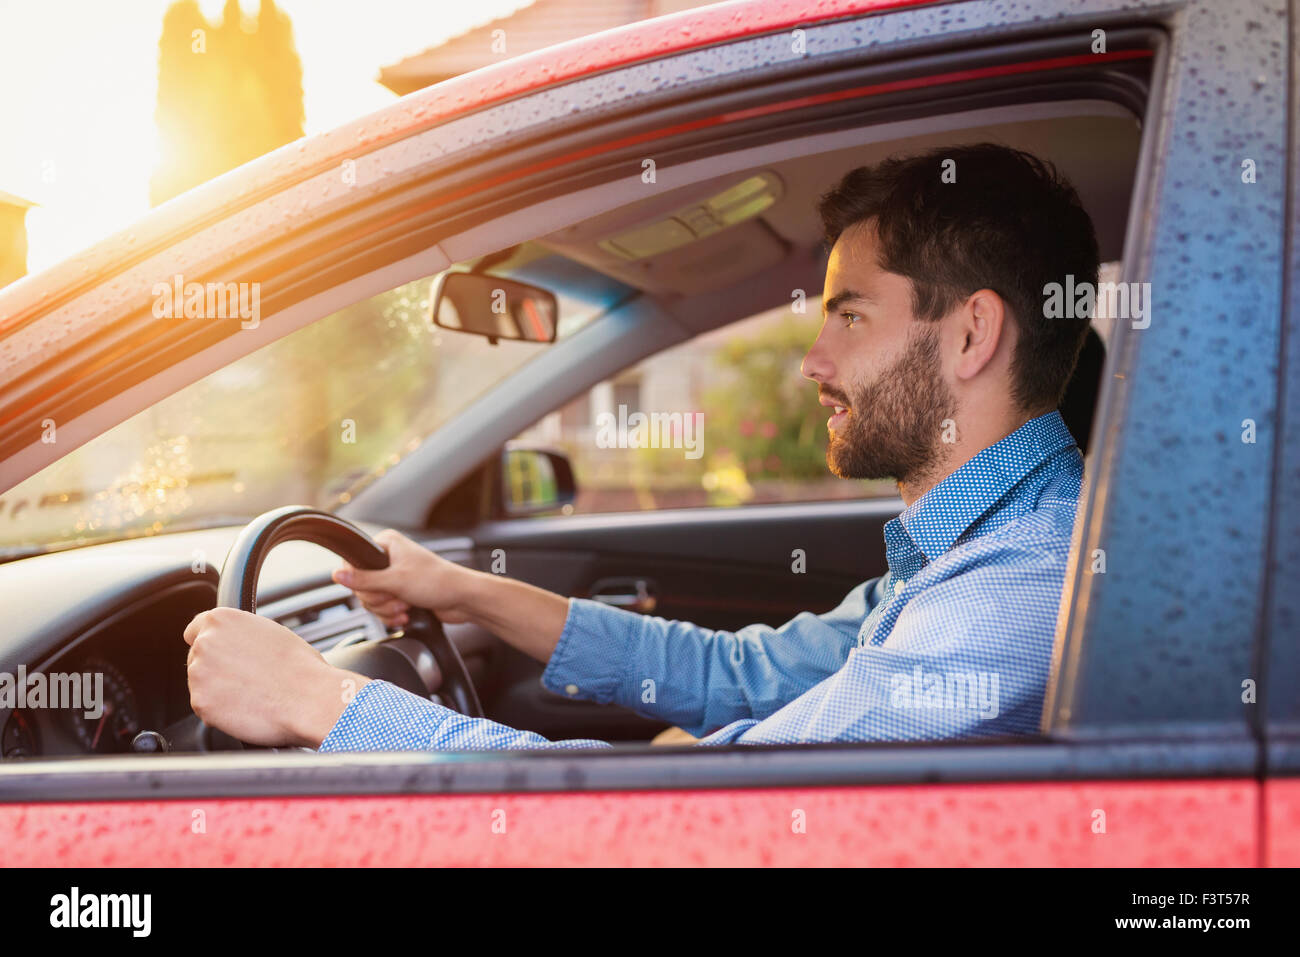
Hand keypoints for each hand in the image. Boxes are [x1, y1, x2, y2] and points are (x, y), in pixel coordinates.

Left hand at [183, 607, 368, 747]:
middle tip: (246, 678)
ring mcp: (198, 674)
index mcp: (222, 620)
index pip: (195, 629)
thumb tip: (234, 643)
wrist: (308, 699)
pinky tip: (246, 707)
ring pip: (201, 684)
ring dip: (218, 689)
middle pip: (198, 658)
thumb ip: (241, 634)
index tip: (217, 654)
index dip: (209, 643)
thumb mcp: (270, 632)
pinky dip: (220, 711)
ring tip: (251, 693)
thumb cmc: (299, 667)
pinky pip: (206, 707)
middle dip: (216, 668)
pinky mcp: (200, 703)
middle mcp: (204, 643)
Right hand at [332, 528, 473, 627]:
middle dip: (379, 599)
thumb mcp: (395, 580)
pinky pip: (384, 608)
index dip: (359, 581)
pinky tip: (407, 616)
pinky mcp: (401, 593)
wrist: (464, 600)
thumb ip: (363, 579)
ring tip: (406, 607)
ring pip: (372, 600)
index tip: (375, 587)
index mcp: (386, 544)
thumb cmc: (437, 582)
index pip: (352, 561)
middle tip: (398, 598)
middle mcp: (389, 557)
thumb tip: (336, 575)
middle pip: (361, 585)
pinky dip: (393, 616)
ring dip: (387, 609)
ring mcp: (395, 576)